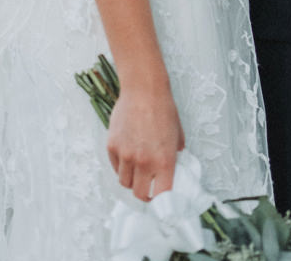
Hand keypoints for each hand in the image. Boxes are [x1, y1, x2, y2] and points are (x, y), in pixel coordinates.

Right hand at [106, 83, 183, 201]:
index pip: (162, 194)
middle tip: (147, 189)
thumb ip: (176, 152)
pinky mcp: (112, 147)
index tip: (161, 199)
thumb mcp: (178, 133)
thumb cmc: (164, 109)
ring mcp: (126, 155)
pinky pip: (115, 166)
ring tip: (137, 170)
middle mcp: (144, 162)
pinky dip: (120, 166)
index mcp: (164, 160)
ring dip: (131, 180)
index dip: (162, 200)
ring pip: (124, 182)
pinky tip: (128, 155)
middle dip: (143, 193)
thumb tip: (175, 164)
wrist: (144, 91)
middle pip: (138, 193)